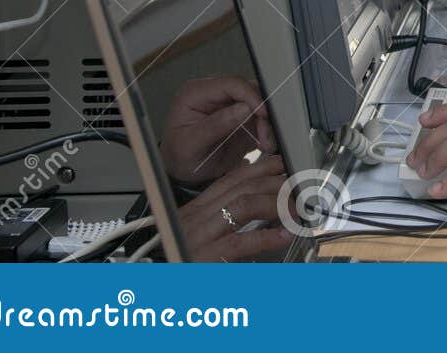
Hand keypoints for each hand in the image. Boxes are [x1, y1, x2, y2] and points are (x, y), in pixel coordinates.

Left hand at [160, 75, 276, 183]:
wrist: (185, 173)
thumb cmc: (180, 157)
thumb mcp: (191, 144)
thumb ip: (215, 125)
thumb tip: (244, 108)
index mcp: (196, 93)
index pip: (231, 84)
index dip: (250, 96)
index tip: (263, 113)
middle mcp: (215, 94)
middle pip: (249, 91)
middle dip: (261, 113)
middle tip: (265, 135)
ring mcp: (229, 104)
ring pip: (260, 104)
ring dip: (266, 124)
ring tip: (265, 143)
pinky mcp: (241, 116)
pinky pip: (261, 118)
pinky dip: (266, 130)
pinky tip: (264, 144)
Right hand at [177, 154, 294, 260]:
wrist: (146, 279)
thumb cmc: (172, 257)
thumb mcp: (197, 229)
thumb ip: (221, 210)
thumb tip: (250, 188)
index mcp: (197, 208)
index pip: (234, 177)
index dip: (263, 167)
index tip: (285, 166)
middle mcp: (197, 216)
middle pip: (245, 187)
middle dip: (277, 183)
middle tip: (300, 187)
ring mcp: (199, 235)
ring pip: (244, 205)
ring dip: (276, 204)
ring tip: (296, 210)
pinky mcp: (202, 257)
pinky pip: (239, 242)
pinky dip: (265, 236)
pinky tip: (283, 235)